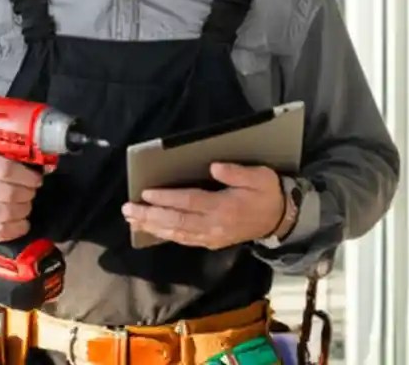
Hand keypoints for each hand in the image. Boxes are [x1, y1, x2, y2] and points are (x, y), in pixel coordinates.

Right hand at [0, 149, 42, 242]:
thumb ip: (12, 159)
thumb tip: (43, 166)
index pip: (6, 169)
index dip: (27, 177)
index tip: (37, 180)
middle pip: (8, 193)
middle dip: (27, 194)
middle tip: (31, 193)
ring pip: (5, 213)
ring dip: (23, 211)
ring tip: (26, 206)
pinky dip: (17, 229)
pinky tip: (23, 223)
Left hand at [120, 163, 284, 249]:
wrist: (280, 219)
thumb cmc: (267, 193)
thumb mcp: (259, 176)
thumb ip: (236, 173)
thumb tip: (213, 167)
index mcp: (223, 207)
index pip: (189, 202)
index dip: (166, 198)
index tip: (146, 193)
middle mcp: (214, 225)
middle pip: (176, 221)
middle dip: (150, 215)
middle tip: (128, 209)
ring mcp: (211, 236)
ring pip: (177, 233)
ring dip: (152, 227)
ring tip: (132, 220)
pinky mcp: (211, 242)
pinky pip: (184, 240)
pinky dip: (166, 235)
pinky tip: (152, 230)